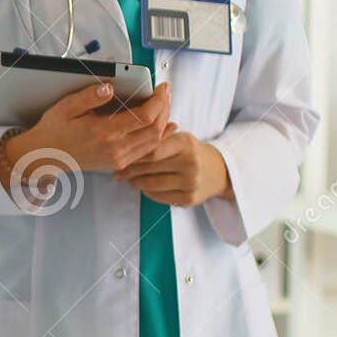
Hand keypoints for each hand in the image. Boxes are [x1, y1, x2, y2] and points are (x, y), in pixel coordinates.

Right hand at [1, 82, 171, 185]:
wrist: (46, 156)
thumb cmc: (54, 131)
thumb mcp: (65, 108)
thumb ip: (88, 97)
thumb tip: (109, 87)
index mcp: (103, 132)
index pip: (144, 117)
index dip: (158, 101)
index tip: (161, 88)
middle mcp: (115, 148)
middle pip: (155, 129)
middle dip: (165, 108)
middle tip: (164, 93)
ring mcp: (118, 158)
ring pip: (154, 141)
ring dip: (163, 122)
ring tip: (163, 105)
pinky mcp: (119, 163)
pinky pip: (147, 151)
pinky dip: (158, 136)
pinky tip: (161, 126)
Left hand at [115, 127, 233, 206]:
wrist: (219, 171)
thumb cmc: (190, 152)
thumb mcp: (178, 138)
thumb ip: (156, 140)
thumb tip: (124, 147)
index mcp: (185, 143)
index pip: (151, 150)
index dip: (133, 155)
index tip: (120, 158)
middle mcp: (190, 162)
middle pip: (149, 168)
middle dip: (129, 170)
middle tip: (117, 172)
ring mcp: (192, 182)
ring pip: (152, 184)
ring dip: (135, 182)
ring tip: (127, 179)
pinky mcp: (190, 198)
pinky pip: (160, 197)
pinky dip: (147, 192)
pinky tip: (143, 187)